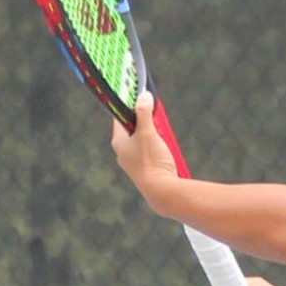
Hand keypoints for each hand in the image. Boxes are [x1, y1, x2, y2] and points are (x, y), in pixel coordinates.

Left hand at [111, 91, 179, 207]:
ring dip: (154, 134)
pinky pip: (149, 150)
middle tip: (156, 118)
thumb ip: (144, 113)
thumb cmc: (151, 161)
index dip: (129, 106)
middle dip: (147, 121)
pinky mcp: (144, 168)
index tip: (138, 97)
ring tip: (162, 135)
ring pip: (143, 139)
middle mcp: (123, 151)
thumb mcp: (148, 132)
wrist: (161, 190)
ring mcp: (133, 161)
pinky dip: (158, 146)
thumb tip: (143, 96)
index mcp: (119, 141)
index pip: (120, 117)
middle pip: (134, 128)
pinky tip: (166, 148)